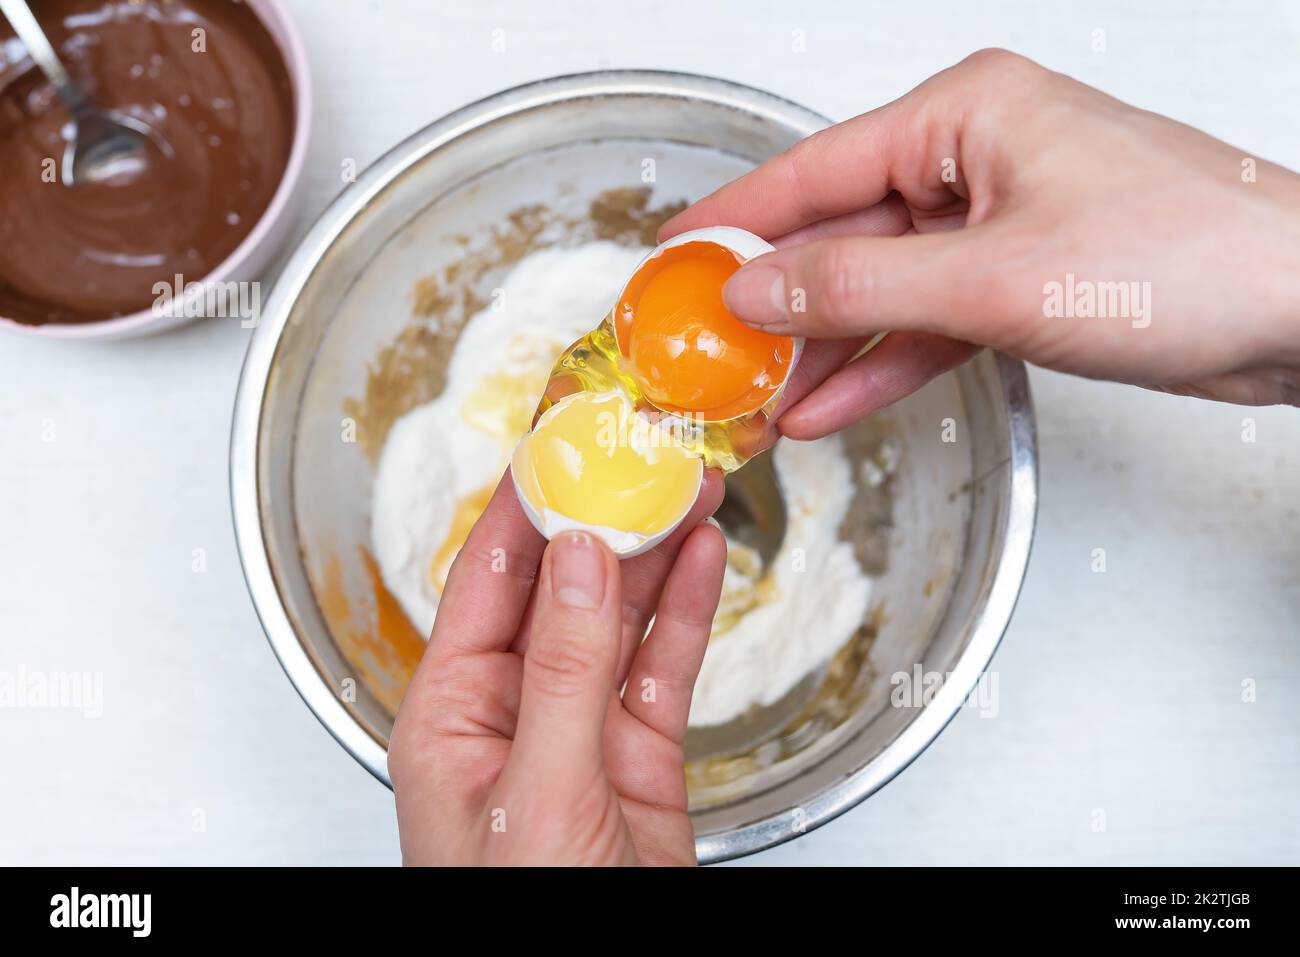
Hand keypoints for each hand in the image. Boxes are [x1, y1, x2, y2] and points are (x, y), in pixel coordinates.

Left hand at [389, 472, 726, 865]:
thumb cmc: (525, 921)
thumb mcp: (537, 792)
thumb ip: (562, 675)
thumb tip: (577, 563)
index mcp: (453, 716)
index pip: (486, 582)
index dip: (523, 506)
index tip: (556, 443)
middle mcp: (513, 713)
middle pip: (558, 589)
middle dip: (604, 519)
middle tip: (644, 459)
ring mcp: (580, 734)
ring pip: (617, 620)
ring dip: (656, 555)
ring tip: (691, 492)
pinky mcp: (637, 757)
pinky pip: (662, 668)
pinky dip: (686, 613)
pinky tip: (703, 561)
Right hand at [662, 48, 1299, 438]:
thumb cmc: (1188, 258)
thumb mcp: (992, 279)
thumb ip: (860, 289)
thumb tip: (757, 288)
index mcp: (966, 115)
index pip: (816, 168)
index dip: (736, 218)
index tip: (672, 255)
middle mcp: (976, 157)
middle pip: (843, 233)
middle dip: (778, 301)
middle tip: (708, 347)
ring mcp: (999, 221)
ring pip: (883, 287)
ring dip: (825, 347)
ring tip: (759, 396)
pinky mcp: (1022, 279)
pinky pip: (929, 321)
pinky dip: (885, 366)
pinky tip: (831, 406)